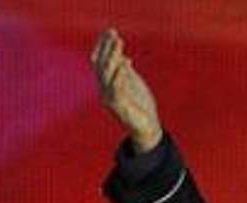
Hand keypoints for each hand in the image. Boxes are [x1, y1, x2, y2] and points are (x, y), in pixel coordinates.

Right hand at [90, 29, 162, 152]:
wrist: (147, 128)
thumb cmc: (141, 106)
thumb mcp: (133, 85)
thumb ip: (127, 72)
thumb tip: (124, 58)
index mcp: (107, 84)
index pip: (99, 61)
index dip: (103, 46)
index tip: (109, 31)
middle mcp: (104, 90)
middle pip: (102, 65)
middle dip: (108, 48)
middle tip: (114, 33)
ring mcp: (110, 99)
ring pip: (107, 74)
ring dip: (113, 56)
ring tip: (120, 43)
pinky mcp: (120, 107)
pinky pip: (117, 88)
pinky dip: (120, 74)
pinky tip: (126, 62)